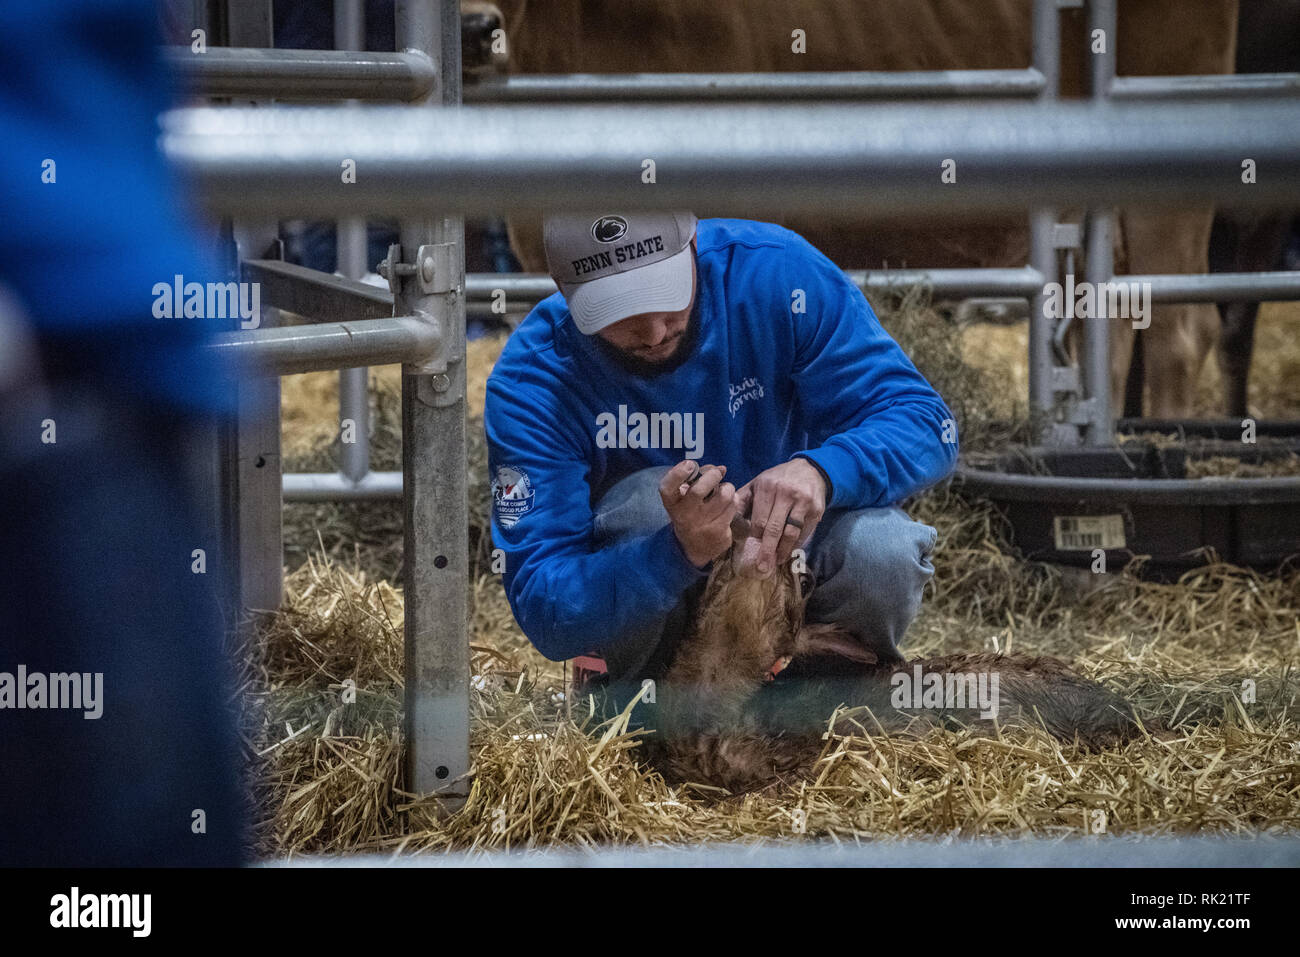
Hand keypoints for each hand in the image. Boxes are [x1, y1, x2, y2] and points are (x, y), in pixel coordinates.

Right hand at [658, 460, 736, 567]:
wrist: (696, 547)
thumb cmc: (691, 512)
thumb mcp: (685, 497)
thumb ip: (698, 478)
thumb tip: (722, 468)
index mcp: (672, 504)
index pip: (667, 488)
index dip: (677, 473)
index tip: (690, 464)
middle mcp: (684, 515)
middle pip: (698, 490)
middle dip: (712, 475)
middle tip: (716, 474)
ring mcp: (701, 525)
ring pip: (723, 496)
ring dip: (727, 487)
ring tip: (724, 490)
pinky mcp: (718, 532)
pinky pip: (732, 506)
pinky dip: (734, 499)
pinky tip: (728, 503)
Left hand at [734, 458, 826, 573]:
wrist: (810, 470)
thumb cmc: (778, 479)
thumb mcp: (758, 483)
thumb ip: (743, 499)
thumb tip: (729, 517)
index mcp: (767, 487)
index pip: (759, 519)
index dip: (755, 536)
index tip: (752, 547)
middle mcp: (785, 493)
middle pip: (774, 529)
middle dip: (767, 550)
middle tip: (762, 567)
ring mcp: (803, 501)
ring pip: (791, 533)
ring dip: (783, 550)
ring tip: (777, 561)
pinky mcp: (816, 509)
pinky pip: (804, 532)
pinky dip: (796, 544)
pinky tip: (790, 550)